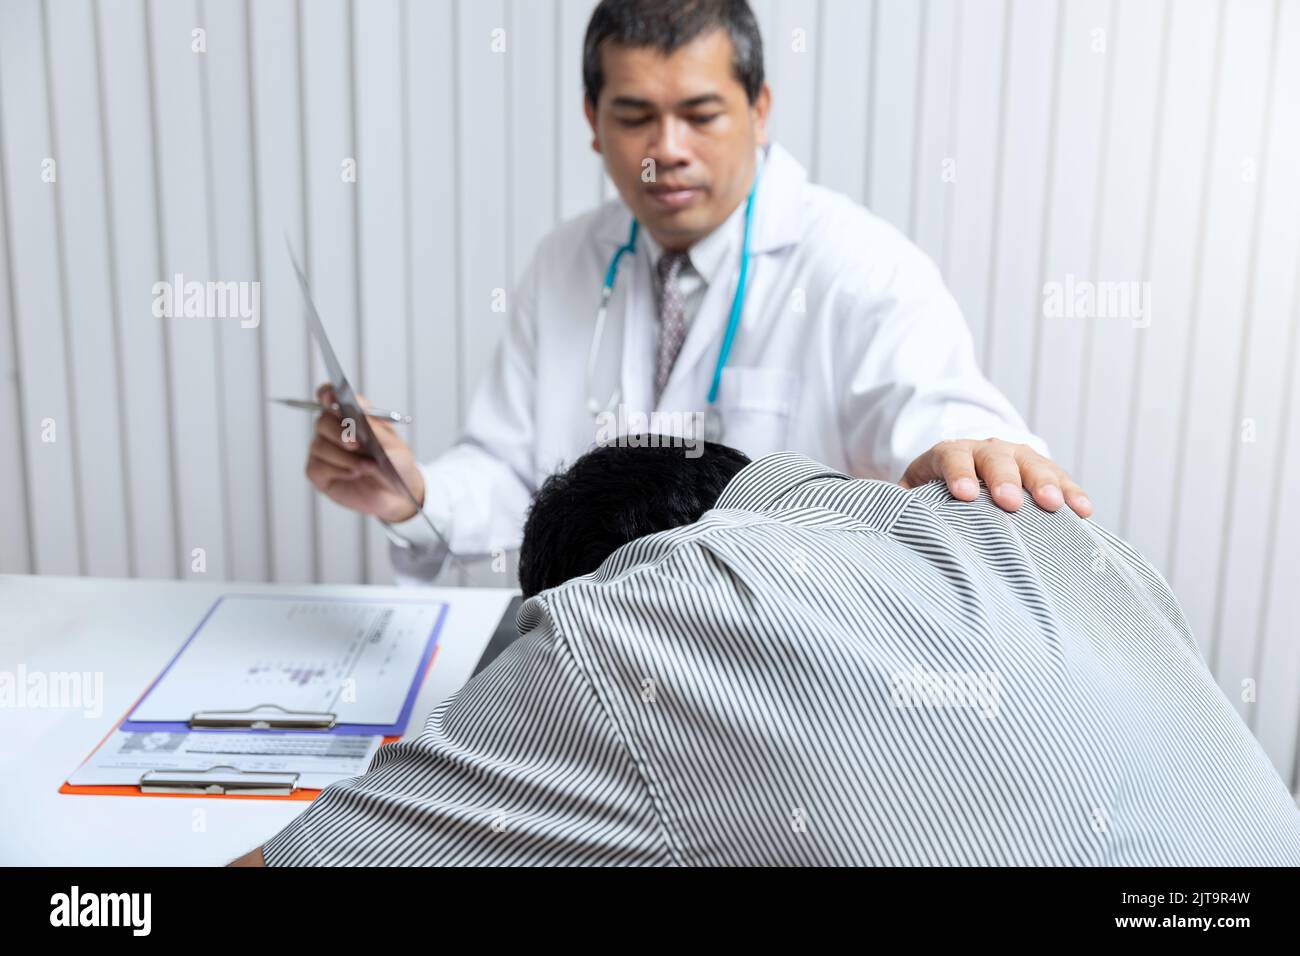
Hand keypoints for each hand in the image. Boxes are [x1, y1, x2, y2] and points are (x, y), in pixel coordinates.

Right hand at [304, 383, 424, 522]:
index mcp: (351, 415)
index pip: (329, 396)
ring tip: (369, 467)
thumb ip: (371, 426)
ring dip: (346, 458)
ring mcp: (324, 451)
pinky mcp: (319, 473)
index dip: (326, 394)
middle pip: (322, 421)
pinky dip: (338, 470)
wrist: (399, 494)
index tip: (331, 398)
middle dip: (339, 433)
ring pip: (320, 446)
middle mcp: (334, 430)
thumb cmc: (396, 463)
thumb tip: (353, 409)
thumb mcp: (391, 443)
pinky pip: (318, 467)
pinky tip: (354, 474)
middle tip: (357, 444)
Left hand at [900, 437, 1092, 516]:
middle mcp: (985, 450)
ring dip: (1045, 484)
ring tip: (1054, 506)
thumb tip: (882, 521)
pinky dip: (1072, 493)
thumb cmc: (933, 495)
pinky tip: (1084, 511)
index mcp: (948, 453)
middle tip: (1010, 503)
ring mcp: (1017, 458)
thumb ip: (899, 505)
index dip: (959, 474)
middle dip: (1004, 480)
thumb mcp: (911, 495)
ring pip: (1033, 464)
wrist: (963, 477)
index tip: (964, 496)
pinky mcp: (1042, 473)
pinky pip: (1060, 480)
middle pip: (996, 458)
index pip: (952, 457)